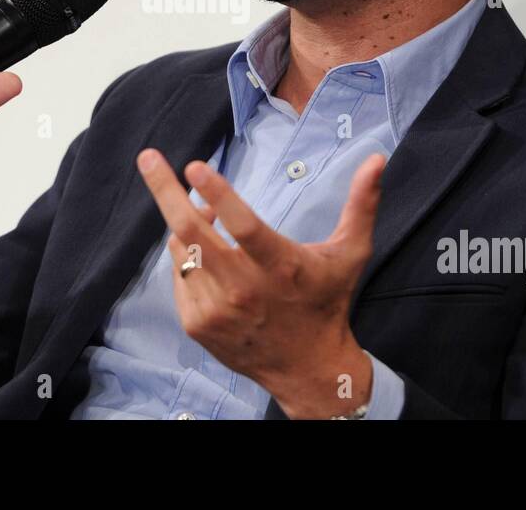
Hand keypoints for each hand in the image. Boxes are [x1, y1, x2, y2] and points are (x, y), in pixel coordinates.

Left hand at [137, 148, 386, 418]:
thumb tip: (378, 159)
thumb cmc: (328, 302)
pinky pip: (179, 273)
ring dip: (185, 223)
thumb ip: (362, 204)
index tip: (194, 165)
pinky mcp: (198, 324)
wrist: (307, 369)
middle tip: (147, 157)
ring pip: (182, 250)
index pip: (242, 225)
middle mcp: (244, 289)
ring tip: (204, 212)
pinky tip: (207, 255)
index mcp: (281, 266)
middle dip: (165, 191)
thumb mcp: (351, 253)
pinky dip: (186, 255)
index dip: (218, 193)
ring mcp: (216, 309)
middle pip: (192, 232)